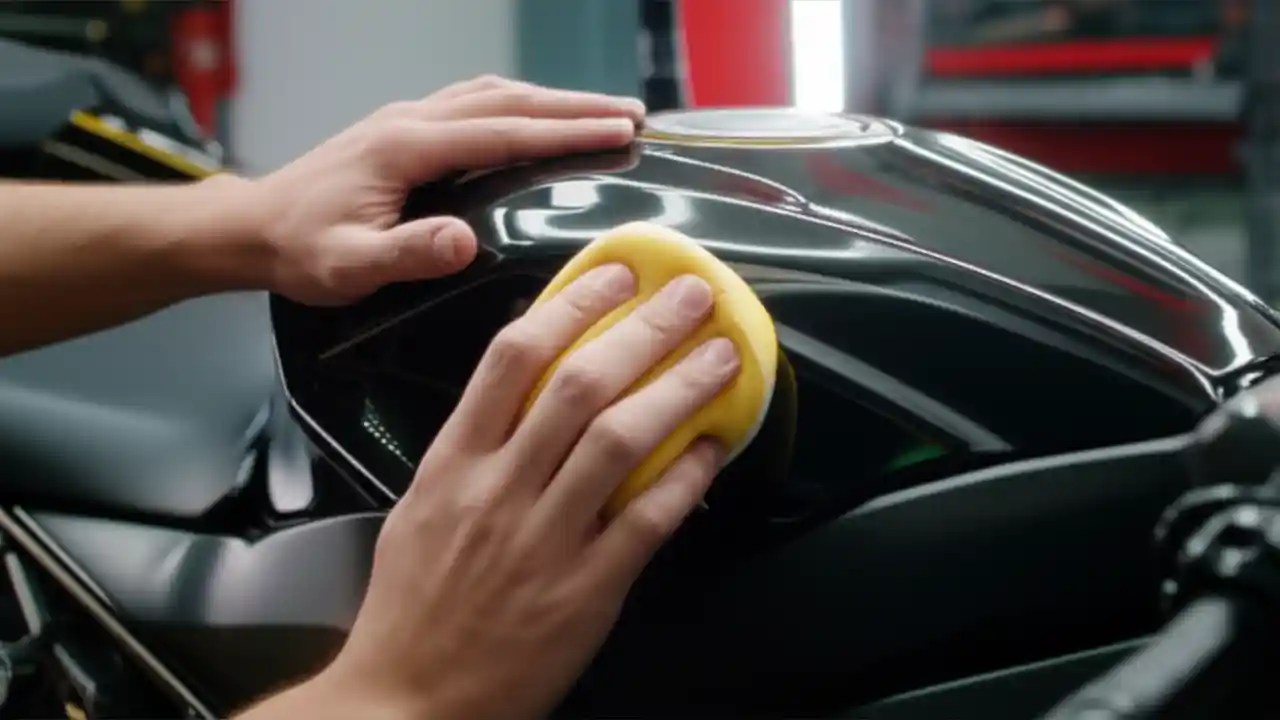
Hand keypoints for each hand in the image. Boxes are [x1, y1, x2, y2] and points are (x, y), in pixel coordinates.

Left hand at [253, 76, 642, 305]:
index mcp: (408, 148)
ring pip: (493, 94)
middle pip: (509, 100)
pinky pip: (474, 102)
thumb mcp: (349, 266)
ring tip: (602, 112)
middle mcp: (412, 120)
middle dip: (576, 105)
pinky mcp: (403, 129)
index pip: (504, 132)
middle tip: (634, 116)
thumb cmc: (300, 252)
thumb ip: (407, 254)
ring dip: (552, 99)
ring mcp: (407, 118)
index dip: (567, 130)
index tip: (621, 132)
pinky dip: (519, 104)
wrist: (250, 229)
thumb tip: (467, 242)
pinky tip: (536, 117)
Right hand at [302, 265, 737, 718]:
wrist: (405, 700)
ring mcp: (544, 541)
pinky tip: (715, 445)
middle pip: (580, 385)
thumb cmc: (413, 604)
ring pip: (622, 441)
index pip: (513, 358)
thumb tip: (530, 387)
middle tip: (691, 296)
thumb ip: (473, 446)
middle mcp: (498, 490)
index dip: (572, 304)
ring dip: (680, 389)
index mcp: (453, 463)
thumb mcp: (423, 507)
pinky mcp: (585, 592)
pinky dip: (687, 477)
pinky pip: (647, 520)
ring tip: (722, 355)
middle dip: (643, 328)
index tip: (616, 275)